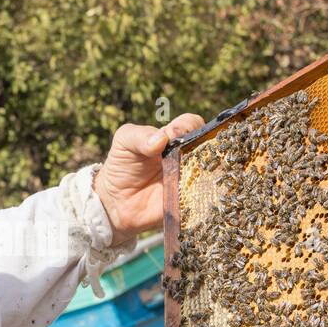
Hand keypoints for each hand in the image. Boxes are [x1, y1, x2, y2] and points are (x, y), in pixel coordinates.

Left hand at [93, 113, 203, 242]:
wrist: (116, 202)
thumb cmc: (122, 166)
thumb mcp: (124, 142)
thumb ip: (139, 136)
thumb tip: (162, 138)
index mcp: (173, 138)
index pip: (192, 124)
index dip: (188, 126)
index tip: (174, 135)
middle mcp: (187, 156)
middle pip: (209, 146)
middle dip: (204, 148)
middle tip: (187, 157)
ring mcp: (191, 178)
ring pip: (211, 170)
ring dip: (207, 171)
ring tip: (189, 176)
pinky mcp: (190, 200)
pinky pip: (204, 196)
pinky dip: (202, 195)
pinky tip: (192, 194)